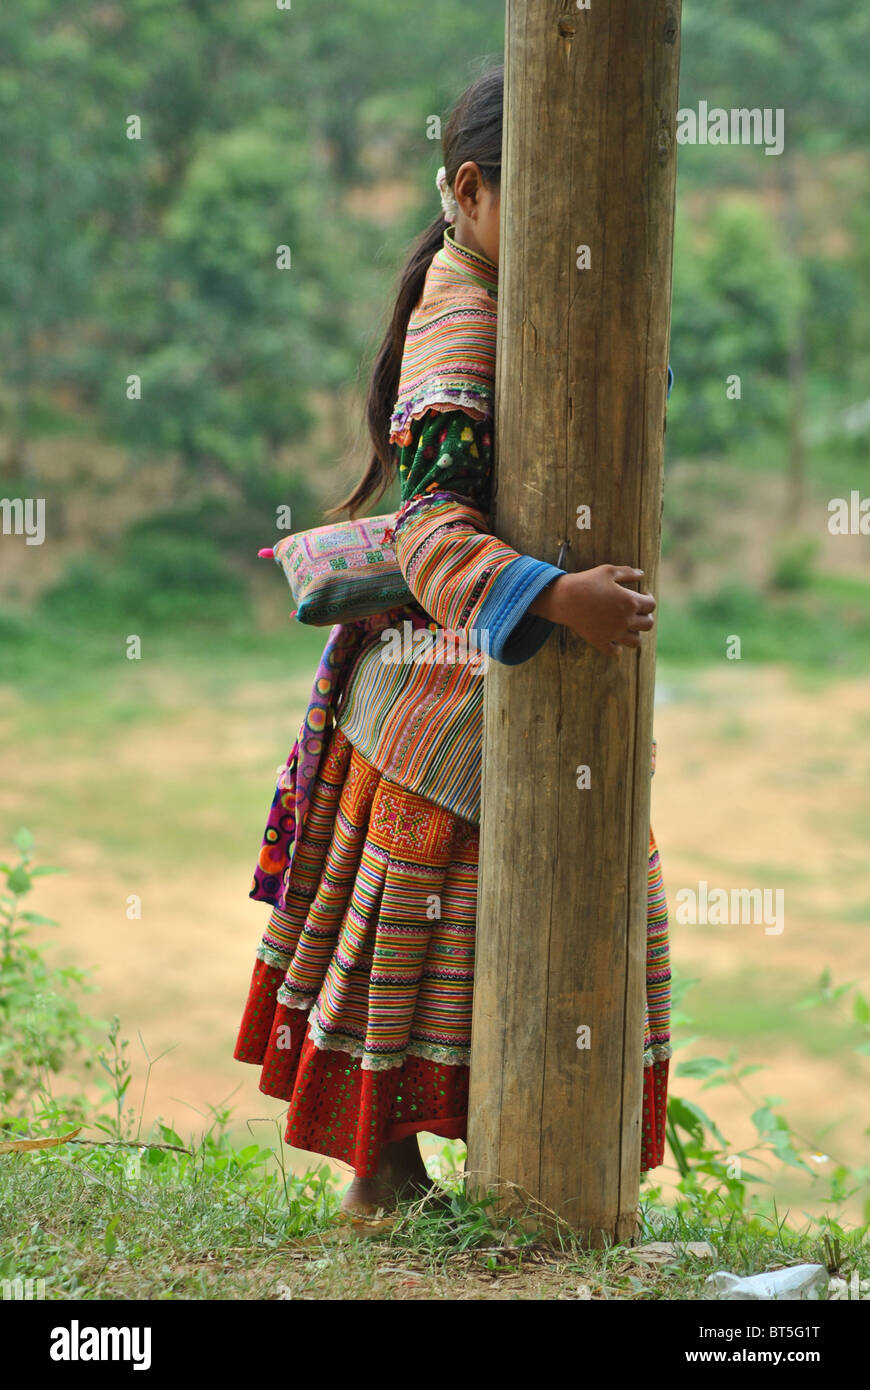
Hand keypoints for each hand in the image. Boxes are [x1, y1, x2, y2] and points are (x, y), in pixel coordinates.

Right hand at [531, 565, 655, 655]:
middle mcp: (625, 620)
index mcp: (630, 601)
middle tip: (638, 611)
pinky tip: (615, 639)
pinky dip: (617, 648)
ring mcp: (613, 633)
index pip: (651, 605)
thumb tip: (641, 574)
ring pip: (635, 642)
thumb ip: (627, 572)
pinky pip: (614, 651)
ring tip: (629, 626)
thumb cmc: (586, 581)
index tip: (643, 594)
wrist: (564, 598)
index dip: (649, 598)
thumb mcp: (608, 571)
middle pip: (648, 624)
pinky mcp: (600, 641)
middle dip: (646, 616)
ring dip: (636, 634)